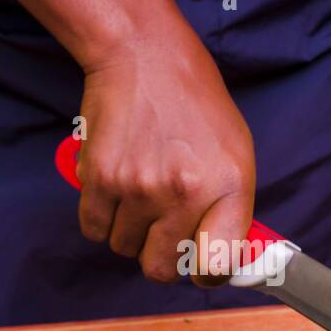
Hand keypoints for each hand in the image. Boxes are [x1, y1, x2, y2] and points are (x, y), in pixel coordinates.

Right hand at [75, 31, 254, 285]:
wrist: (144, 56)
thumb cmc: (194, 105)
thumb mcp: (236, 153)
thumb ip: (231, 210)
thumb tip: (221, 262)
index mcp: (228, 187)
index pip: (217, 266)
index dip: (208, 274)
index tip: (201, 266)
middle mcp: (184, 192)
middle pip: (161, 269)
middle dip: (161, 257)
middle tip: (163, 230)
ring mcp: (138, 187)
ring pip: (124, 248)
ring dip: (129, 231)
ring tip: (140, 192)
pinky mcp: (100, 178)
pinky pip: (93, 229)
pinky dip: (101, 216)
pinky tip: (115, 187)